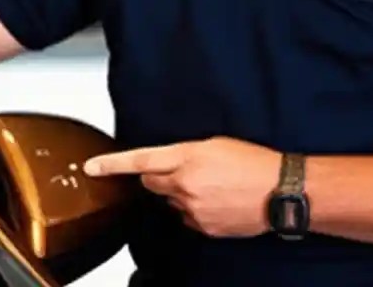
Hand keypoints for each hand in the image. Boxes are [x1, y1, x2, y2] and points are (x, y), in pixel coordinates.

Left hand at [83, 137, 280, 237]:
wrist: (281, 191)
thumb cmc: (253, 162)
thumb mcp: (215, 145)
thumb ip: (184, 153)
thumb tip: (170, 163)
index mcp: (185, 157)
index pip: (139, 161)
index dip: (111, 165)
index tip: (91, 168)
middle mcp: (184, 184)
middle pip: (151, 182)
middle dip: (160, 176)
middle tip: (185, 171)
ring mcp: (192, 209)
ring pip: (170, 202)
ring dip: (181, 194)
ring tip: (212, 187)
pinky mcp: (203, 227)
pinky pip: (187, 219)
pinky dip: (195, 211)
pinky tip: (217, 203)